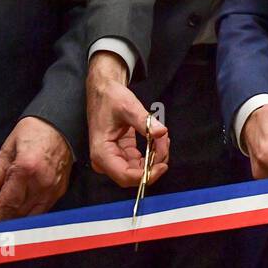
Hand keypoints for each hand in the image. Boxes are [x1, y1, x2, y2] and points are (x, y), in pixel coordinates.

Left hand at [0, 116, 73, 221]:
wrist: (61, 124)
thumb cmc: (32, 133)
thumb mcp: (8, 149)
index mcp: (25, 169)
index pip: (7, 203)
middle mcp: (41, 182)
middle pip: (19, 213)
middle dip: (4, 221)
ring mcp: (53, 188)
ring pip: (32, 215)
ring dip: (17, 219)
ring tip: (5, 219)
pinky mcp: (60, 190)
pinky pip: (43, 209)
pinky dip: (31, 212)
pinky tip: (21, 211)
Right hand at [86, 51, 168, 187]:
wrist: (104, 91)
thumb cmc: (110, 98)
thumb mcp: (128, 106)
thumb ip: (144, 121)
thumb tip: (161, 133)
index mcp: (102, 153)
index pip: (125, 176)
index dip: (146, 175)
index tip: (163, 164)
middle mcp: (105, 160)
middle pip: (133, 176)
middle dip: (153, 165)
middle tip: (165, 145)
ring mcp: (113, 158)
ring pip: (138, 169)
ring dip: (154, 158)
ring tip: (163, 139)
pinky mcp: (121, 153)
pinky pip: (139, 161)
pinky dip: (151, 154)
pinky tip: (158, 140)